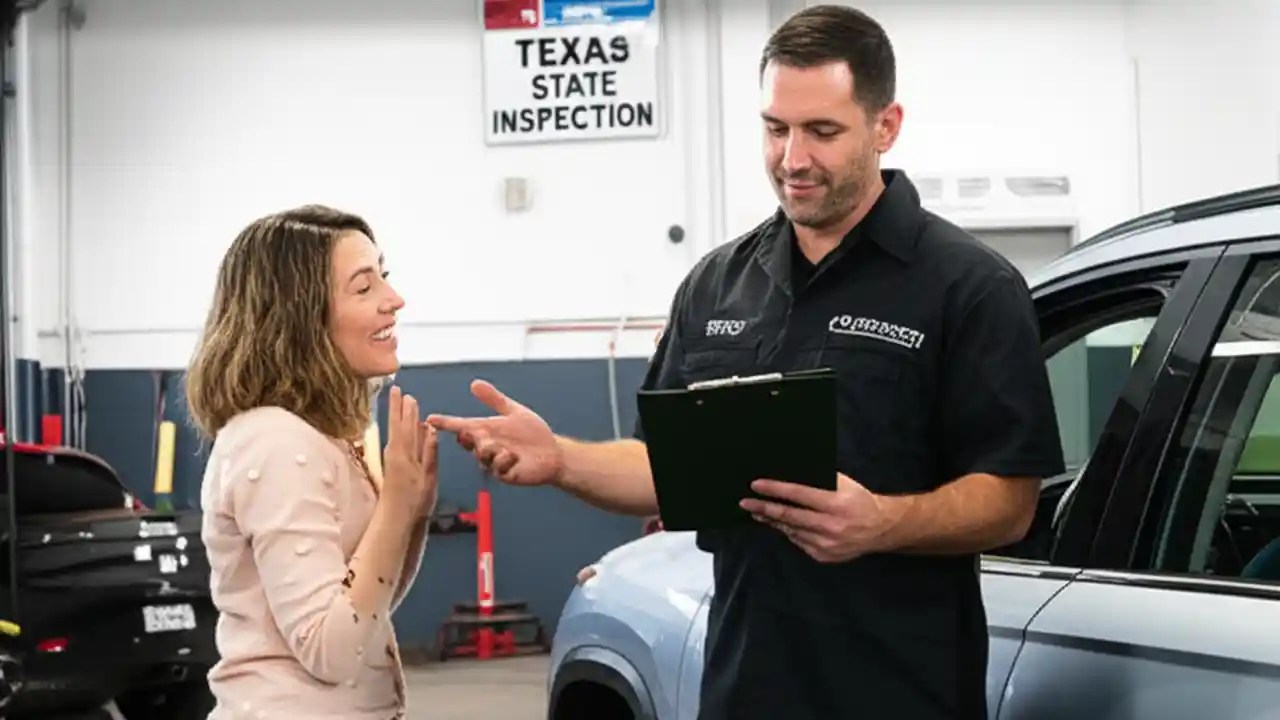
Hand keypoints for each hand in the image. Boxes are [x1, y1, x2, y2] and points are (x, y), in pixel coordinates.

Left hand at [382, 386, 437, 518]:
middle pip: (398, 425)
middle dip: (398, 407)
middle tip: (397, 390)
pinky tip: (406, 429)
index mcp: (404, 453)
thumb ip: (429, 452)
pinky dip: (401, 431)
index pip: (405, 425)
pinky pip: (398, 441)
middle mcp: (396, 453)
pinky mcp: (392, 465)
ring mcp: (392, 459)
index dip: (406, 409)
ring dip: (399, 416)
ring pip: (397, 432)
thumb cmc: (414, 500)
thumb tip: (429, 429)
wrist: (397, 519)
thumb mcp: (428, 476)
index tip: (406, 393)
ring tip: (401, 403)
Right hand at [426, 379, 563, 486]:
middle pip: (469, 442)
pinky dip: (505, 460)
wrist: (553, 452)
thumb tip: (474, 383)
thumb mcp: (514, 412)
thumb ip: (494, 399)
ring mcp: (495, 462)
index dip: (446, 423)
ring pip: (482, 456)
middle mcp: (487, 447)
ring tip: (503, 446)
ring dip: (489, 449)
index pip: (461, 426)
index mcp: (486, 431)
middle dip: (472, 437)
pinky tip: (514, 456)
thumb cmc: (533, 433)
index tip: (431, 419)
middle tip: (480, 432)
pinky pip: (499, 469)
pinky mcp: (507, 475)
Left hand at [739, 473, 895, 562]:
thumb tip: (788, 473)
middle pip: (789, 516)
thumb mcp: (844, 483)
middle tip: (745, 502)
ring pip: (791, 531)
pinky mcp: (824, 556)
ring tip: (758, 512)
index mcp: (835, 504)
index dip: (775, 489)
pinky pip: (799, 542)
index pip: (798, 494)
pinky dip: (789, 532)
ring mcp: (826, 544)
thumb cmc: (859, 500)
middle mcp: (830, 526)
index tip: (755, 485)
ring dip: (772, 521)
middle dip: (764, 508)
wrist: (881, 529)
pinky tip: (781, 525)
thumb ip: (819, 479)